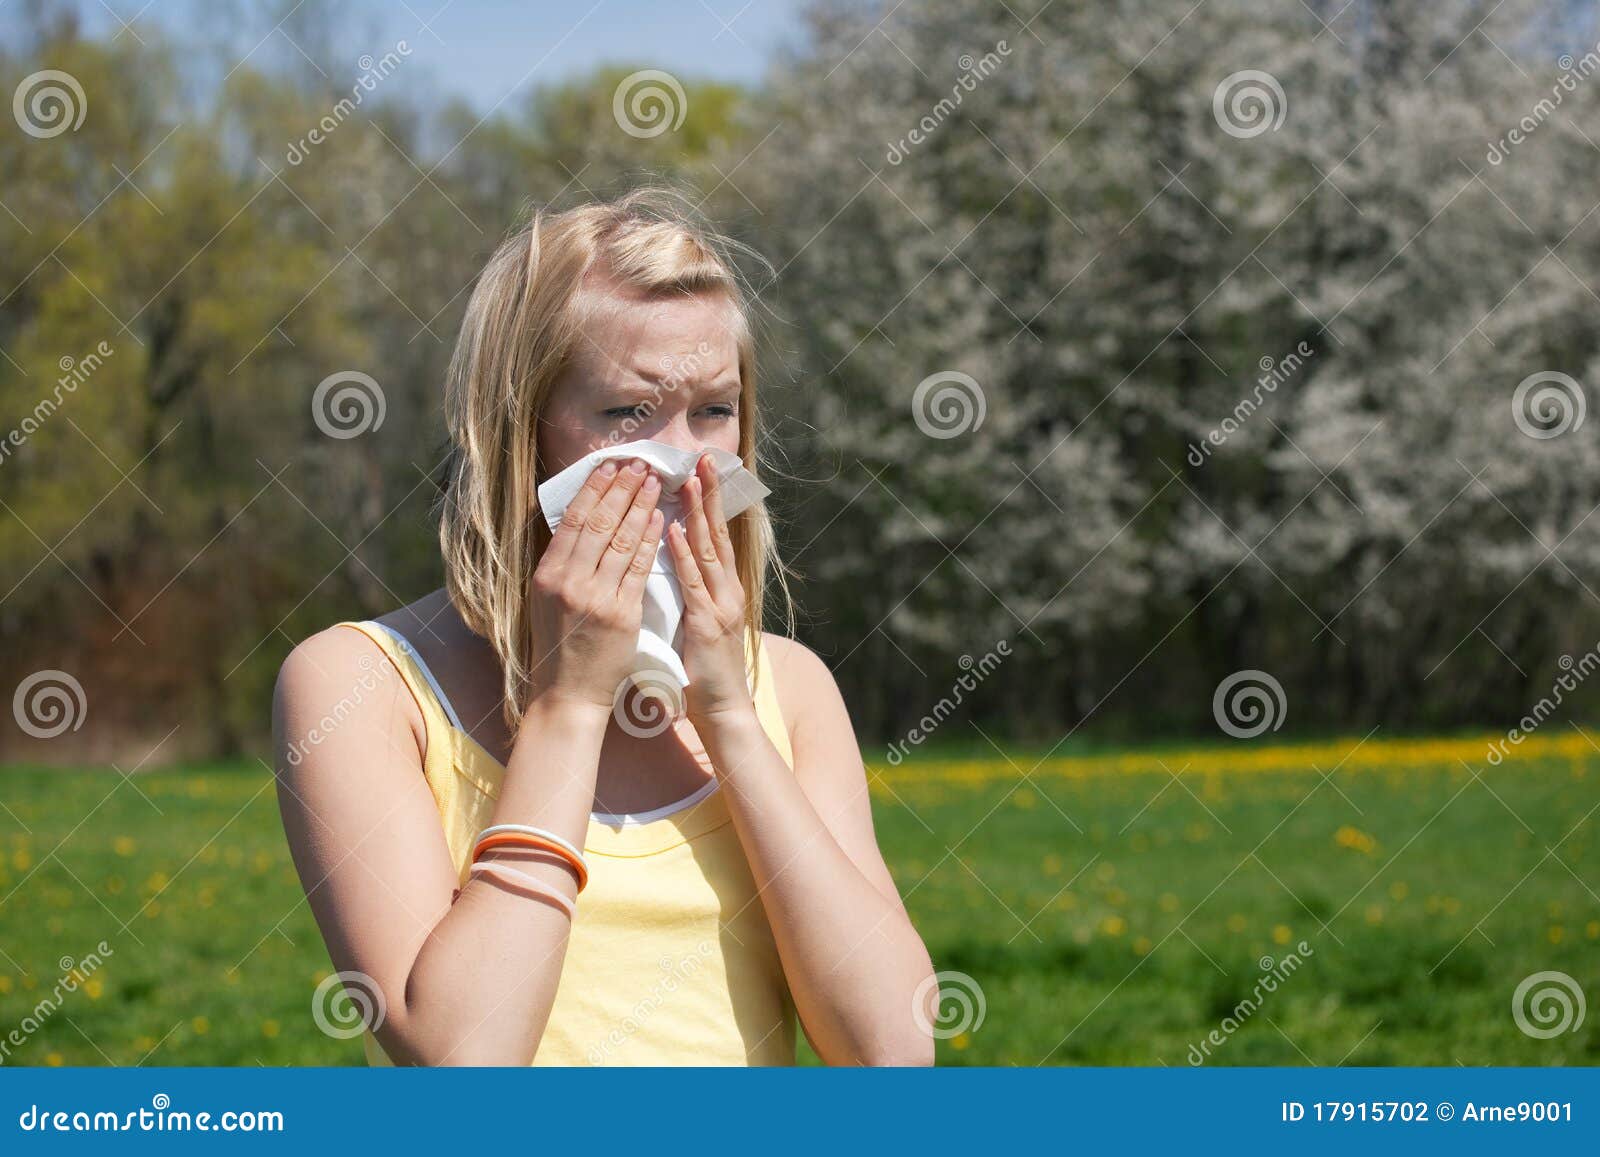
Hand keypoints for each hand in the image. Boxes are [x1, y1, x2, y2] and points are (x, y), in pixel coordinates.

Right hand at [526, 458, 662, 715]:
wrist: (569, 693)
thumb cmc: (558, 646)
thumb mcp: (546, 599)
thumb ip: (561, 564)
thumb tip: (576, 524)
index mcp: (547, 575)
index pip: (572, 520)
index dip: (593, 489)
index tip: (608, 465)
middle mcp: (569, 582)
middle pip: (598, 522)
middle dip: (621, 488)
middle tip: (638, 463)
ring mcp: (596, 598)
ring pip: (621, 540)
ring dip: (640, 506)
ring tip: (654, 482)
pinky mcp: (622, 614)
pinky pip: (639, 568)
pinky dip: (649, 540)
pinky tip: (659, 519)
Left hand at [667, 451, 757, 726]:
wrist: (723, 710)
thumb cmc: (704, 669)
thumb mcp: (696, 622)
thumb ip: (688, 593)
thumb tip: (667, 565)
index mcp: (722, 588)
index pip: (715, 535)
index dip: (708, 502)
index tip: (699, 469)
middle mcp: (726, 590)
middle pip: (718, 532)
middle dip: (710, 494)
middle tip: (703, 458)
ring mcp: (720, 605)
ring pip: (709, 550)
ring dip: (699, 513)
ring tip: (690, 480)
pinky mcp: (708, 623)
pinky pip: (694, 583)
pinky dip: (684, 555)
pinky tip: (676, 531)